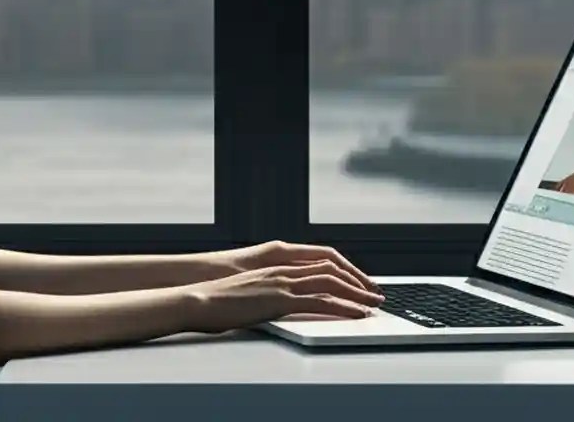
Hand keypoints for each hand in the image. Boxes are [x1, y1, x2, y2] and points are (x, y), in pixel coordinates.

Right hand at [201, 239, 381, 294]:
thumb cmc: (217, 297)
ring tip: (373, 304)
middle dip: (357, 280)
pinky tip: (355, 314)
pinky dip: (343, 307)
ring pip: (331, 281)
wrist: (198, 298)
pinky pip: (320, 301)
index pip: (321, 258)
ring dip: (357, 292)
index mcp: (277, 261)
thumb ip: (269, 287)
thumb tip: (281, 298)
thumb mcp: (249, 286)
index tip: (359, 280)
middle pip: (332, 267)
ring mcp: (282, 281)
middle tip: (375, 292)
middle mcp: (283, 267)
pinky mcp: (280, 299)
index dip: (344, 268)